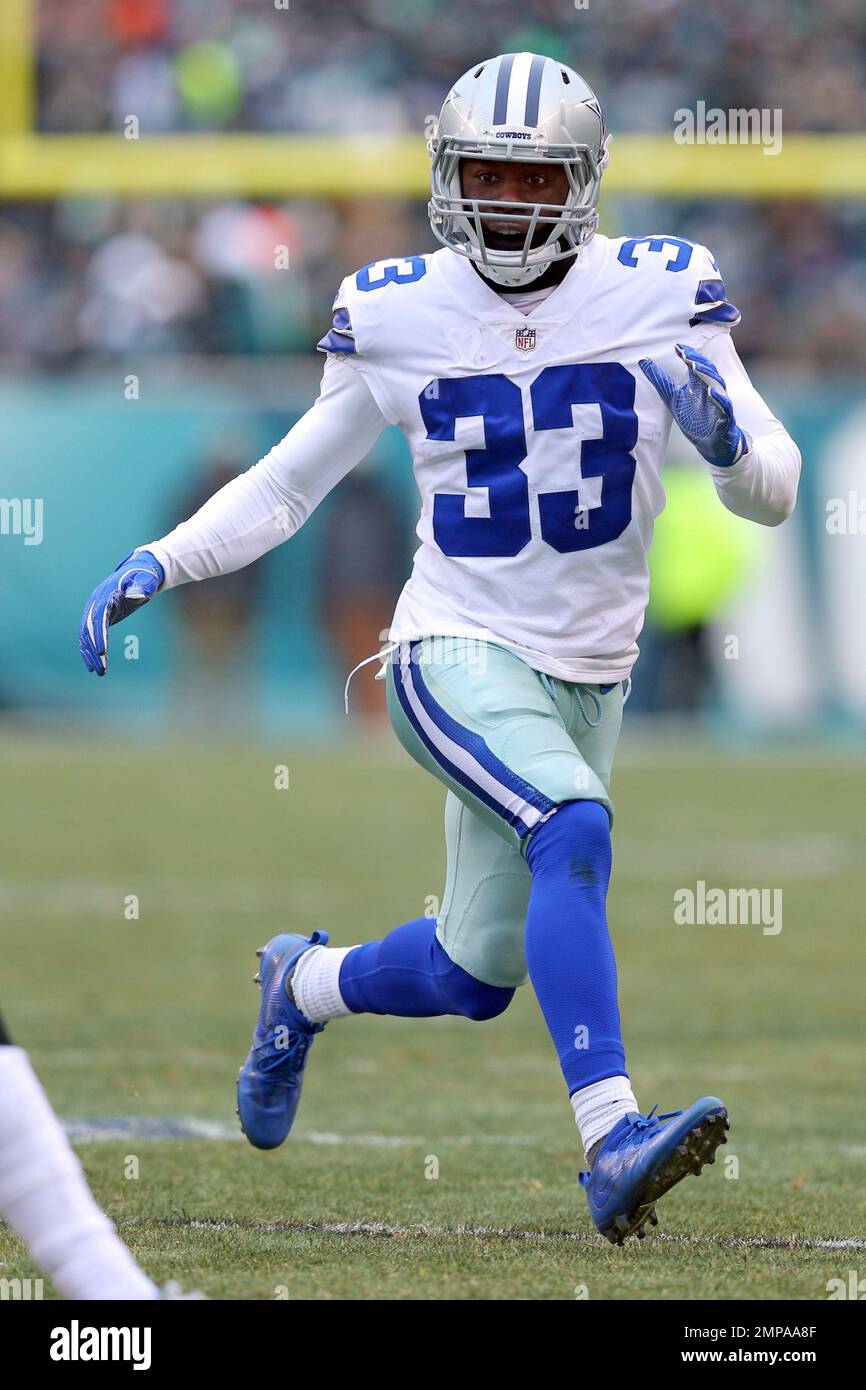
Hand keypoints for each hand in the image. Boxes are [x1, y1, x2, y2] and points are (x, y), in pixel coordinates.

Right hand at [79, 550, 164, 675]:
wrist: (139, 571)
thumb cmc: (144, 576)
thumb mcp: (146, 580)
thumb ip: (142, 586)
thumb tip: (135, 595)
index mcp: (106, 594)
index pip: (99, 617)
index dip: (99, 635)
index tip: (102, 652)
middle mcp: (96, 602)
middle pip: (89, 629)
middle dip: (93, 650)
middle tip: (101, 670)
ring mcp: (95, 609)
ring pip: (86, 635)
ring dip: (90, 654)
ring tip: (99, 672)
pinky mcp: (98, 616)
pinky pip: (90, 635)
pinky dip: (91, 649)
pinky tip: (96, 665)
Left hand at [639, 342, 748, 467]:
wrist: (712, 444)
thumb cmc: (694, 418)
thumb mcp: (673, 398)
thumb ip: (661, 380)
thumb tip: (643, 360)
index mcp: (699, 384)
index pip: (696, 365)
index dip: (688, 356)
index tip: (677, 347)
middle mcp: (711, 390)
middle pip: (707, 372)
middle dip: (697, 362)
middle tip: (686, 354)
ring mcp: (720, 404)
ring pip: (717, 385)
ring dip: (707, 375)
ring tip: (696, 366)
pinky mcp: (725, 418)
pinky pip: (724, 407)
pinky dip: (718, 399)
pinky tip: (711, 391)